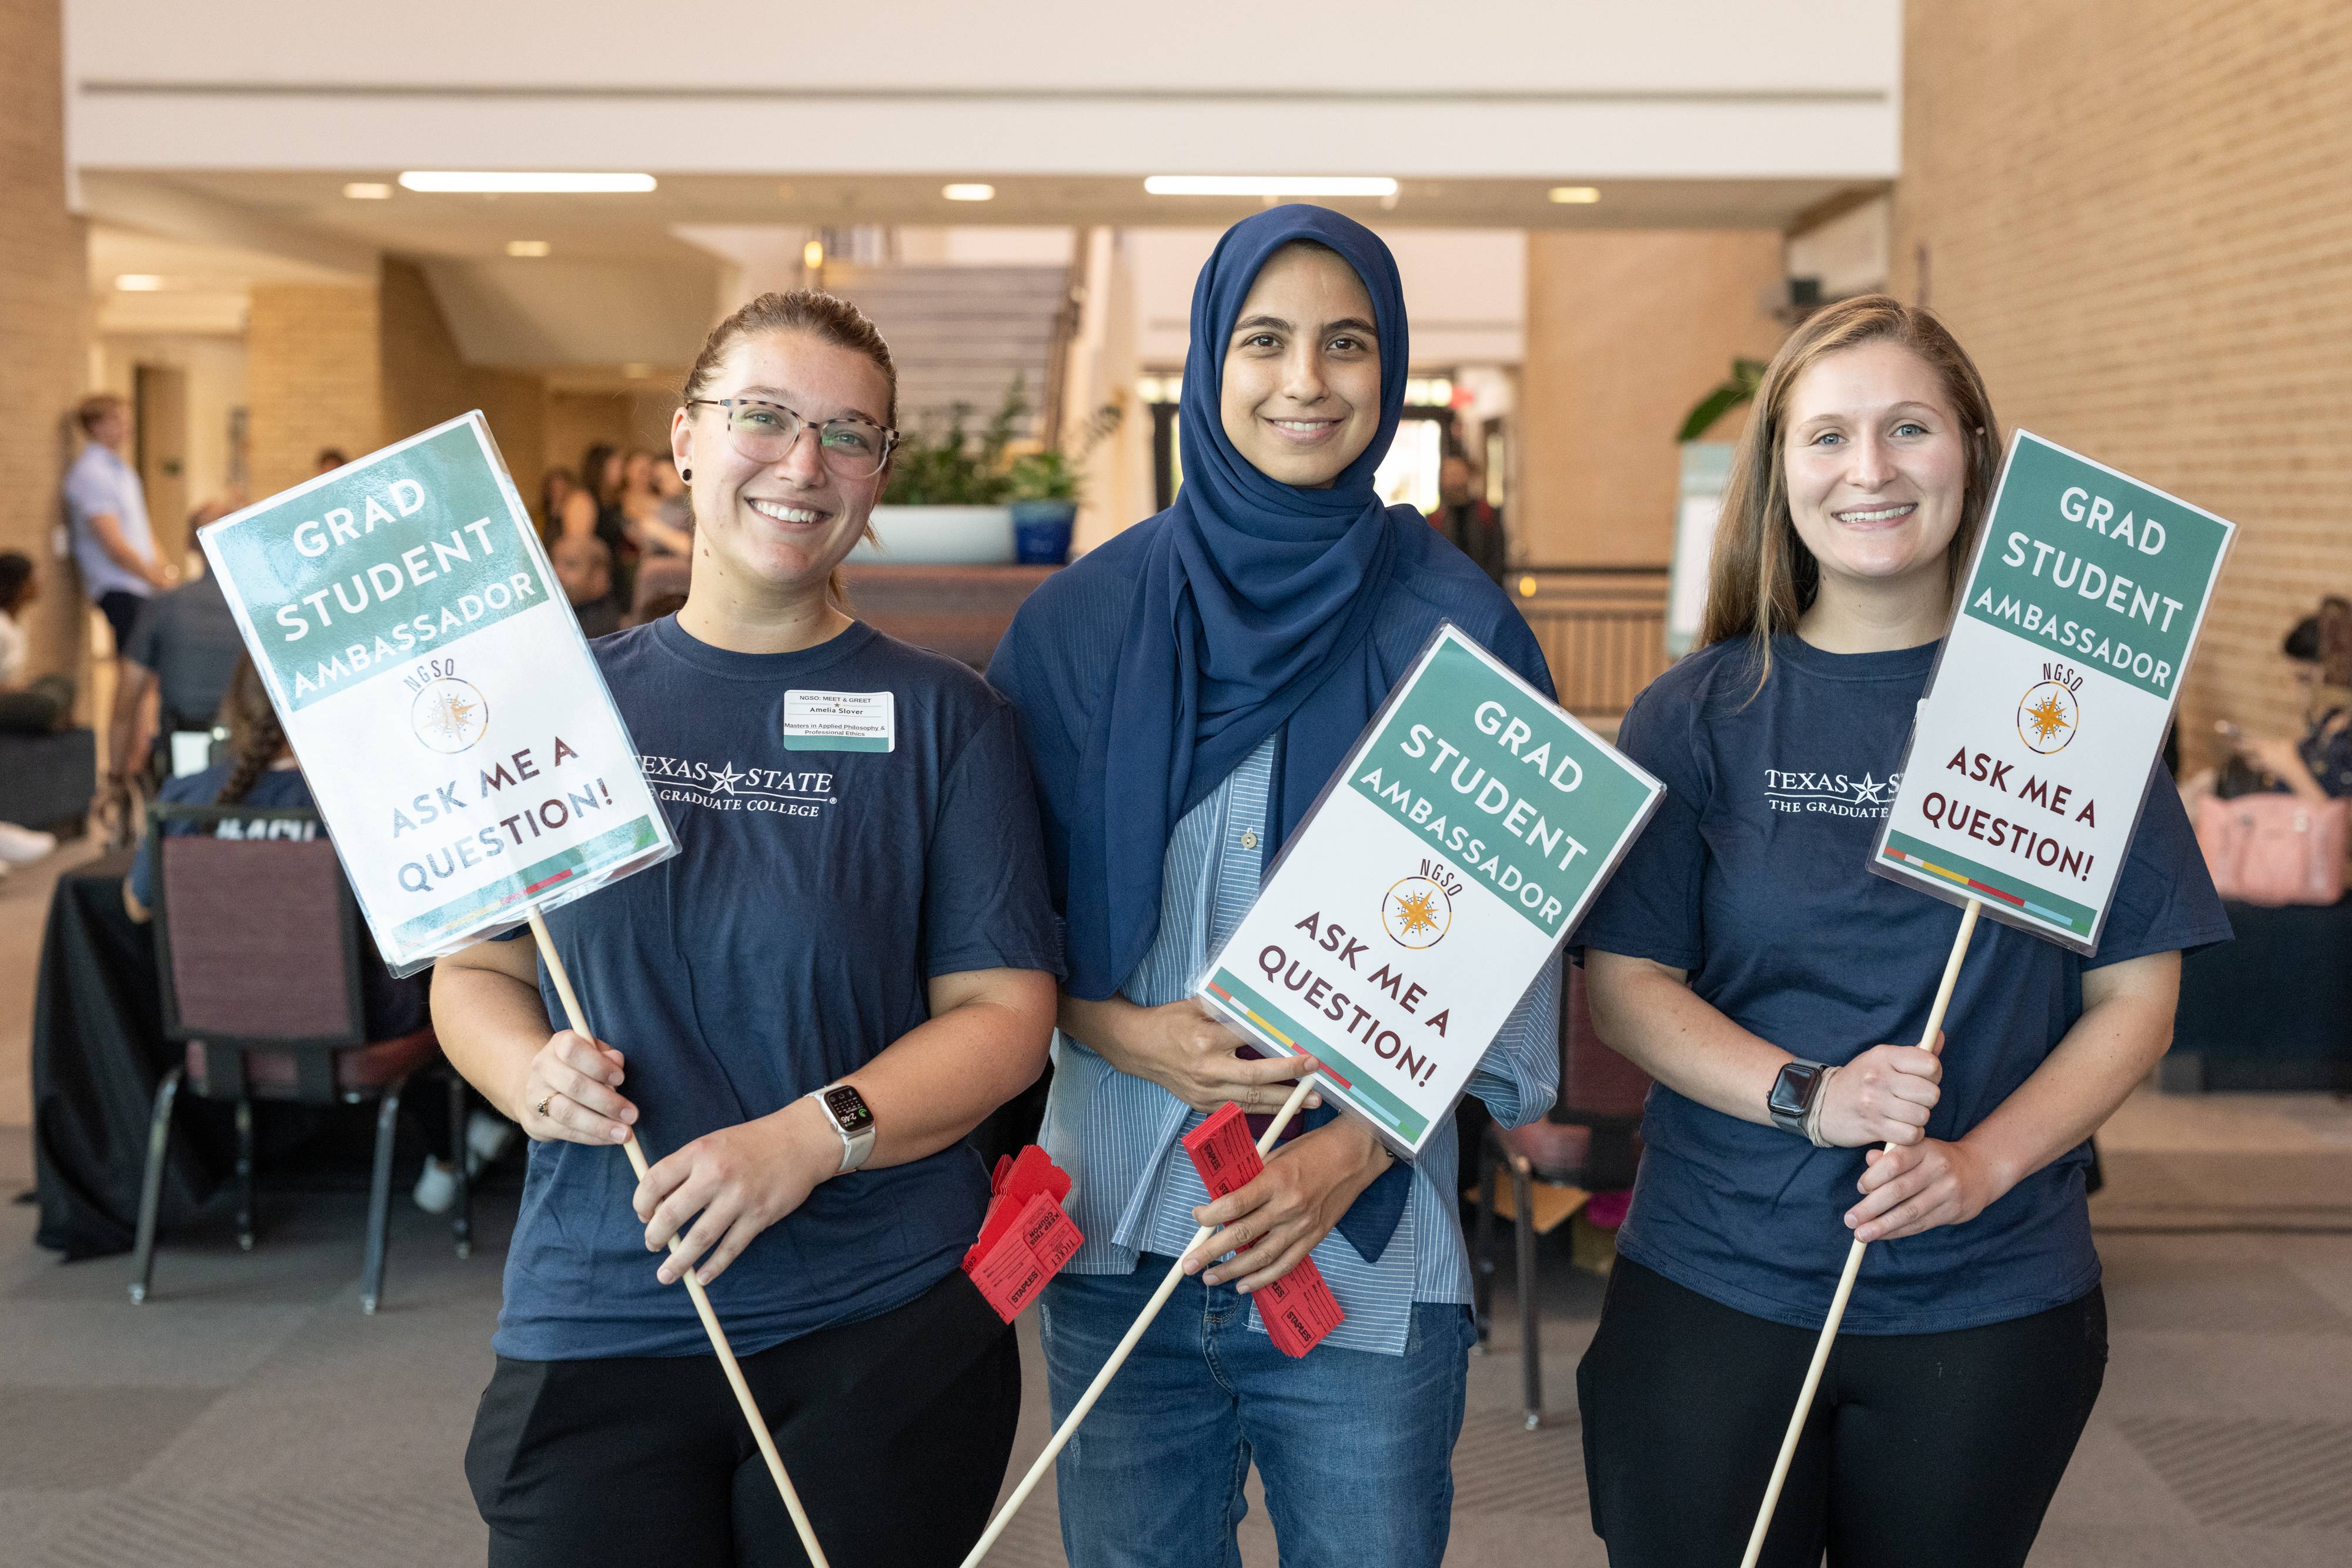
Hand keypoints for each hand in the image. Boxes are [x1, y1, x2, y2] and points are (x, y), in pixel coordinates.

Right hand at [517, 1029, 637, 1145]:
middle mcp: (542, 1068)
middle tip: (631, 1115)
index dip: (598, 1065)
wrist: (542, 1087)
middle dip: (606, 1102)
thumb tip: (617, 1061)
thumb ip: (606, 1055)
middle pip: (573, 1085)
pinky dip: (591, 1137)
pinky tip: (609, 1138)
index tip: (621, 1078)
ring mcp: (535, 1096)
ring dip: (600, 1125)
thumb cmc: (580, 1066)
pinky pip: (566, 1132)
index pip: (572, 1050)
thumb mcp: (594, 1053)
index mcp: (558, 1045)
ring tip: (624, 1134)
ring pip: (567, 1112)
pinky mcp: (536, 1122)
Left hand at [634, 1096, 837, 1286]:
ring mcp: (739, 1197)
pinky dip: (714, 1266)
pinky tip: (702, 1277)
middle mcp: (716, 1174)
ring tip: (666, 1275)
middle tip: (652, 1245)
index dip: (641, 1204)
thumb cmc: (751, 1143)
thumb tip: (657, 1203)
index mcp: (700, 1152)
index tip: (643, 1215)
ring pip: (699, 1238)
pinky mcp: (759, 1216)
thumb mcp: (713, 1144)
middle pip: (671, 1215)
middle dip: (655, 1237)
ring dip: (678, 1262)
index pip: (655, 1181)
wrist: (800, 1140)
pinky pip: (731, 1248)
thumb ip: (686, 1168)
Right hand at [1127, 998, 1323, 1114]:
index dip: (1278, 1043)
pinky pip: (1238, 1110)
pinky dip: (1263, 1110)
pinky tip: (1284, 1109)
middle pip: (1255, 1078)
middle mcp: (1207, 1068)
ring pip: (1250, 1100)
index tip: (1302, 1043)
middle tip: (1315, 1074)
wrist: (1139, 1048)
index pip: (1250, 1040)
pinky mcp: (1203, 1105)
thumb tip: (1262, 1008)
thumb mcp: (1196, 1005)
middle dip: (1289, 1077)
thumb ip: (1228, 1008)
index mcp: (1205, 1039)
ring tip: (1310, 1101)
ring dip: (1283, 1102)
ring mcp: (1205, 1091)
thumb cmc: (1170, 1022)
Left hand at [1181, 1119, 1389, 1291]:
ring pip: (1262, 1256)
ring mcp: (1303, 1226)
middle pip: (1242, 1235)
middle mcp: (1288, 1206)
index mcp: (1276, 1179)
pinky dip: (1263, 1278)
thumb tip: (1223, 1199)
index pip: (1234, 1204)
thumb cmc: (1314, 1148)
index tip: (1197, 1217)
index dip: (1210, 1215)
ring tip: (1210, 1278)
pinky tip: (1244, 1285)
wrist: (1356, 1154)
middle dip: (1211, 1252)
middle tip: (1189, 1265)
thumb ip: (1252, 1178)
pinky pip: (1286, 1264)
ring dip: (1232, 1271)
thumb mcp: (1277, 1154)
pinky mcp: (1315, 1237)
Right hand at [1812, 1040, 1941, 1147]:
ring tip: (1904, 1114)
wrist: (1821, 1104)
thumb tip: (1939, 1035)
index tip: (1922, 1079)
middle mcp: (1879, 1077)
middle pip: (1931, 1094)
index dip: (1934, 1075)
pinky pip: (1911, 1135)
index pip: (1930, 1064)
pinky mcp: (1873, 1127)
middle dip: (1927, 1100)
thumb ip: (1914, 1053)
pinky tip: (1899, 1128)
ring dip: (1918, 1119)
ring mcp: (1874, 1103)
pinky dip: (1910, 1135)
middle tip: (1912, 1100)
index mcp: (1884, 1056)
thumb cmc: (1859, 1080)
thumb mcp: (1881, 1059)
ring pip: (1922, 1116)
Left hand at [1845, 1137, 2006, 1241]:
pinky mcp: (1953, 1210)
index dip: (1874, 1176)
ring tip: (1861, 1235)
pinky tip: (1882, 1235)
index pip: (1895, 1162)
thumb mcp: (1915, 1148)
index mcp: (1924, 1148)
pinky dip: (1898, 1231)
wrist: (1979, 1170)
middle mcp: (1938, 1168)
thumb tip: (1868, 1159)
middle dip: (1871, 1207)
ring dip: (1883, 1226)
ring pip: (1910, 1211)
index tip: (1859, 1189)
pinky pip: (1921, 1224)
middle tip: (1850, 1220)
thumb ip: (1890, 1155)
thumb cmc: (1934, 1159)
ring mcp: (1948, 1191)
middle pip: (1899, 1190)